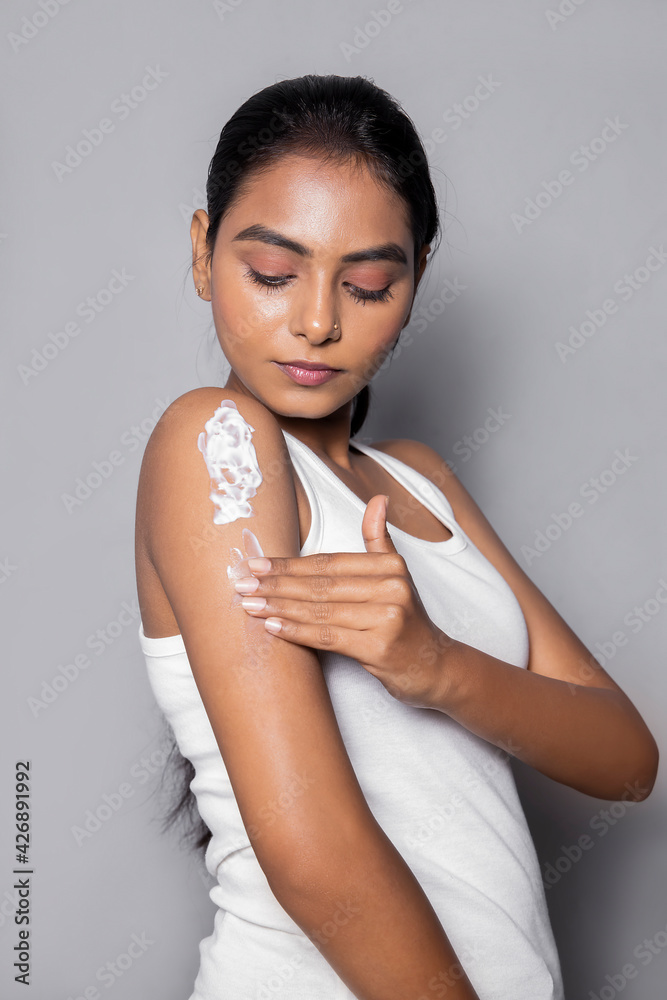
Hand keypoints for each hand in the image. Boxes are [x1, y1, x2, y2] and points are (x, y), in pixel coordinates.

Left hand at [234, 494, 457, 709]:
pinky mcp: (380, 648)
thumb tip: (378, 499)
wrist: (434, 666)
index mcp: (390, 566)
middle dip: (276, 585)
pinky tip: (273, 627)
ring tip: (250, 605)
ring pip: (321, 611)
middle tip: (241, 584)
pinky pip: (329, 637)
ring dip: (279, 608)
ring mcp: (388, 618)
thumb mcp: (397, 575)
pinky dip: (297, 632)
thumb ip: (379, 539)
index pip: (328, 563)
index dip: (289, 564)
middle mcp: (391, 588)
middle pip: (321, 585)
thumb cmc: (406, 620)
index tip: (256, 564)